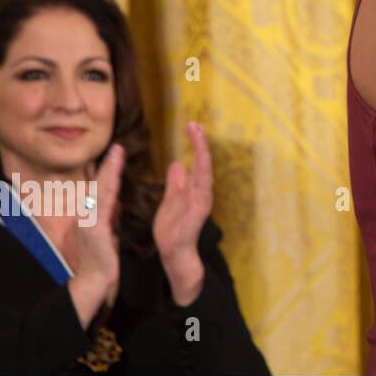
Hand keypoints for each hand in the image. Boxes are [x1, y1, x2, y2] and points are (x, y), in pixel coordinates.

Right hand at [68, 144, 122, 328]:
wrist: (94, 280)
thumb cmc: (102, 260)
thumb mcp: (107, 233)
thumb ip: (109, 217)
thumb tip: (115, 204)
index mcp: (91, 215)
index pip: (101, 189)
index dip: (108, 171)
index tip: (117, 154)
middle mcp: (86, 215)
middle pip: (98, 185)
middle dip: (108, 165)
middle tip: (117, 146)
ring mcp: (87, 221)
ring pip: (99, 191)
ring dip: (108, 171)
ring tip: (117, 154)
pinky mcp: (93, 229)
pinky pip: (102, 205)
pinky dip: (108, 190)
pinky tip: (114, 178)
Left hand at [154, 121, 212, 305]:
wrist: (172, 251)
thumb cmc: (172, 228)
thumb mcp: (171, 199)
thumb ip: (175, 182)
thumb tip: (176, 163)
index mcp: (194, 187)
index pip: (197, 160)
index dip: (196, 144)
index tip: (192, 127)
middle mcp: (201, 191)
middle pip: (203, 161)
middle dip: (200, 142)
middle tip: (196, 124)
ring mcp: (202, 199)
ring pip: (204, 170)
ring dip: (202, 152)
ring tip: (199, 135)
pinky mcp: (199, 209)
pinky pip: (202, 186)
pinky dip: (203, 172)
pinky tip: (200, 159)